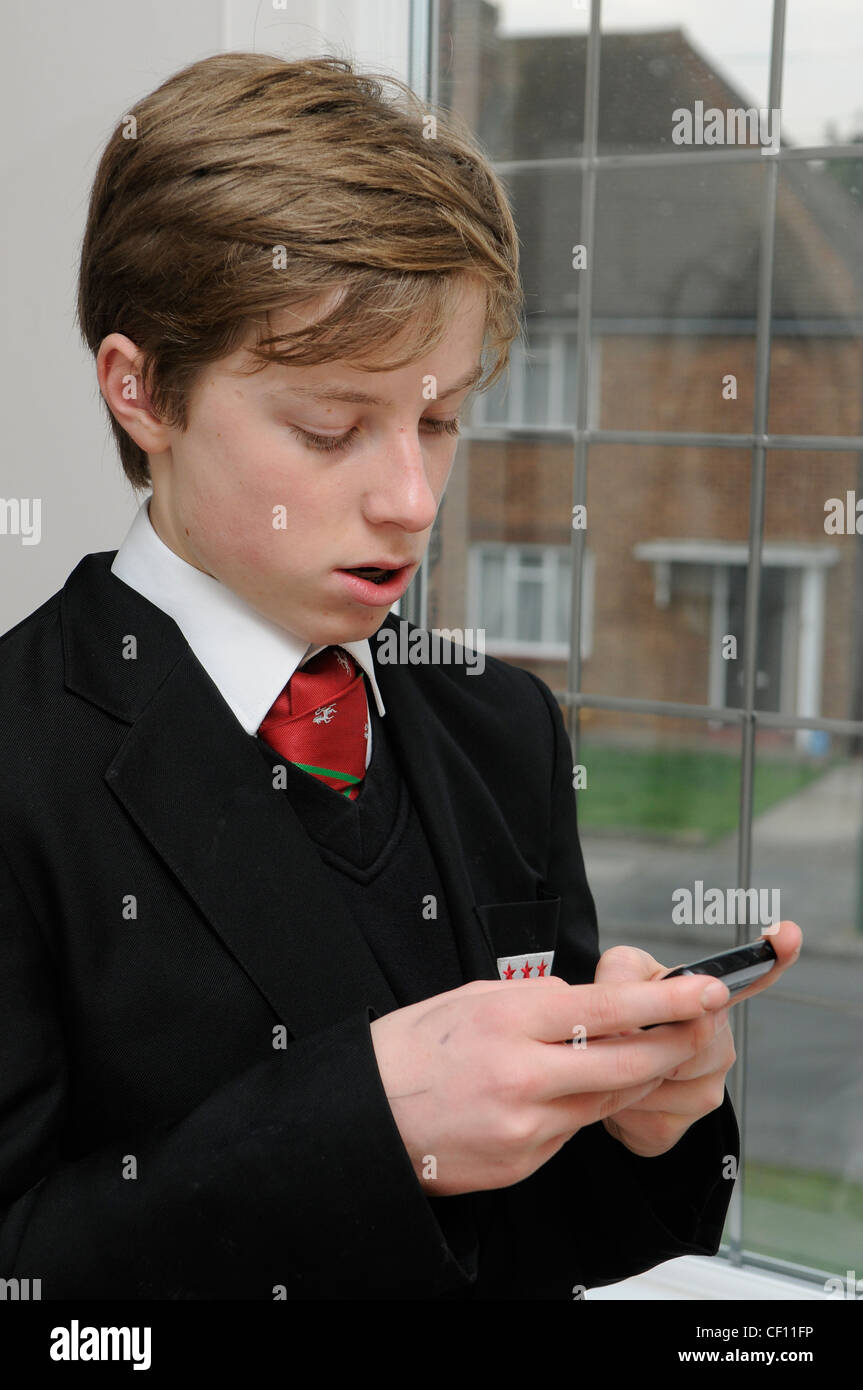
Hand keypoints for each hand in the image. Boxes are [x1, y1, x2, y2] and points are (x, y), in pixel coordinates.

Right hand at [369, 968, 741, 1196]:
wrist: (364, 1121)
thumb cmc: (410, 1050)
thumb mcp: (470, 999)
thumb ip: (535, 1000)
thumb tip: (585, 1002)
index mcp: (508, 1020)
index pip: (608, 1008)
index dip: (667, 1000)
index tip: (708, 990)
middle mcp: (522, 1075)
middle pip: (626, 1061)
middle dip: (672, 1043)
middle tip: (701, 1026)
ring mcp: (526, 1125)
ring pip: (606, 1098)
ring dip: (632, 1075)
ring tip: (640, 1051)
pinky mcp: (524, 1161)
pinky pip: (572, 1129)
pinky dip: (580, 1106)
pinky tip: (561, 1092)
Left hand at [598, 920, 801, 1157]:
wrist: (605, 1074)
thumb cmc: (620, 1015)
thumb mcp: (616, 978)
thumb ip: (621, 977)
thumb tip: (635, 1006)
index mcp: (706, 995)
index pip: (752, 976)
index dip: (775, 956)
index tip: (787, 935)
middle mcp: (719, 1038)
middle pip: (693, 1042)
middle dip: (643, 1040)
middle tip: (619, 1033)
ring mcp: (710, 1083)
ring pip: (667, 1085)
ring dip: (627, 1077)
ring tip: (615, 1064)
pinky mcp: (686, 1122)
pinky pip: (654, 1120)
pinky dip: (624, 1110)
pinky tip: (622, 1096)